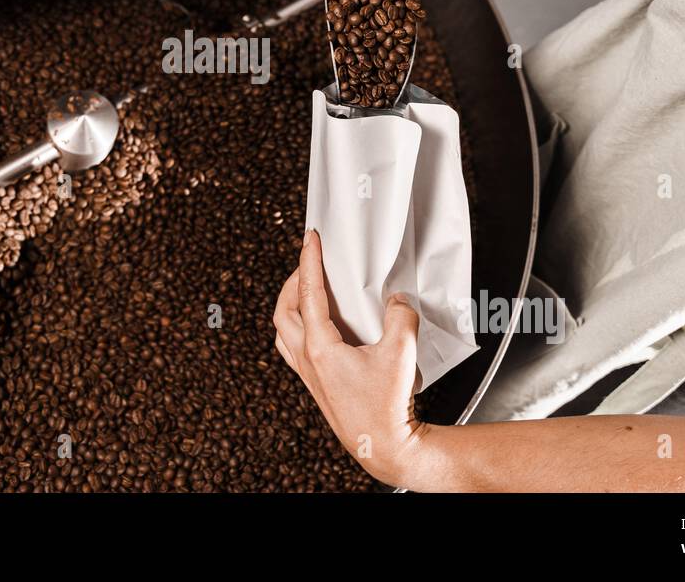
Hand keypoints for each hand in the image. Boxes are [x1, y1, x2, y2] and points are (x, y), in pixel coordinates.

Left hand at [273, 230, 428, 486]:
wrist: (384, 445)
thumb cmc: (387, 406)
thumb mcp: (402, 352)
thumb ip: (400, 317)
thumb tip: (396, 299)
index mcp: (320, 348)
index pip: (308, 294)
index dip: (309, 262)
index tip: (311, 239)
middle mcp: (307, 360)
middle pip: (283, 310)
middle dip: (294, 282)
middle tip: (310, 264)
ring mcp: (308, 374)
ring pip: (282, 331)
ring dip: (291, 305)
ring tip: (309, 290)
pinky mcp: (315, 384)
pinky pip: (292, 347)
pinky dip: (297, 327)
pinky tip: (319, 325)